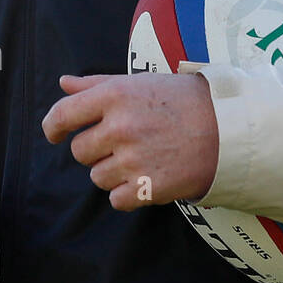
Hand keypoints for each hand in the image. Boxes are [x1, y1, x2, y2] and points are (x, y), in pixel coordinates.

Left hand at [42, 72, 218, 210]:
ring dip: (113, 172)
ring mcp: (133, 159)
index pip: (63, 114)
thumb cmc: (184, 100)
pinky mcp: (148, 187)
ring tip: (143, 157)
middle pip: (80, 152)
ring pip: (97, 177)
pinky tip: (147, 177)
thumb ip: (97, 85)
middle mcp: (120, 126)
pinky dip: (127, 193)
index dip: (53, 127)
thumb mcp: (141, 83)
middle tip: (125, 142)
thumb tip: (63, 84)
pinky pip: (116, 199)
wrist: (230, 128)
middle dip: (96, 150)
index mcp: (115, 96)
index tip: (54, 134)